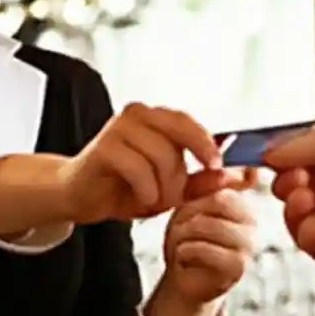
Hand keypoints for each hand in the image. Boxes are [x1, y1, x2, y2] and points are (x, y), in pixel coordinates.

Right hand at [58, 103, 233, 223]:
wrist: (78, 195)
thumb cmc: (125, 188)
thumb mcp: (170, 188)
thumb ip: (201, 182)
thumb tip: (236, 176)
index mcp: (155, 118)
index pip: (189, 121)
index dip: (206, 143)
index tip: (216, 166)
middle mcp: (138, 114)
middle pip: (179, 135)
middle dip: (183, 172)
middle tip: (176, 196)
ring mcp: (119, 128)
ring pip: (161, 155)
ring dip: (164, 187)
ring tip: (154, 201)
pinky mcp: (104, 147)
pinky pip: (139, 168)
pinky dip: (146, 190)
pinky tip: (141, 200)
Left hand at [159, 188, 256, 303]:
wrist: (183, 279)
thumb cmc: (187, 239)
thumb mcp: (189, 203)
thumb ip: (205, 183)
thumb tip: (230, 166)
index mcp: (241, 202)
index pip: (224, 182)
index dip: (196, 194)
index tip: (186, 210)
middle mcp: (252, 221)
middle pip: (220, 200)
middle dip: (190, 213)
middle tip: (178, 229)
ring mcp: (248, 244)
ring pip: (211, 225)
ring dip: (185, 234)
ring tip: (180, 244)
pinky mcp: (239, 266)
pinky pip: (208, 250)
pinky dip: (187, 251)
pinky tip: (184, 256)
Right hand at [263, 119, 314, 271]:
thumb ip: (294, 147)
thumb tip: (266, 152)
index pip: (303, 163)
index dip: (282, 165)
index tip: (265, 163)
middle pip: (298, 197)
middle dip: (288, 190)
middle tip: (293, 184)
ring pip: (305, 227)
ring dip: (299, 215)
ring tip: (309, 202)